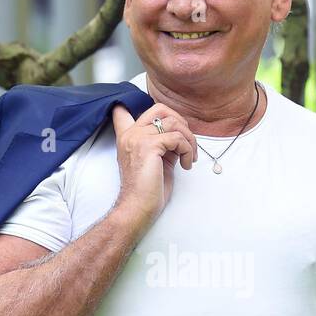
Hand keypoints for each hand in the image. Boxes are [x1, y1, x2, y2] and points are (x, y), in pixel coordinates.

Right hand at [111, 103, 198, 224]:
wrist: (138, 207)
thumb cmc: (147, 190)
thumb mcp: (154, 160)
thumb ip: (162, 143)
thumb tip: (180, 135)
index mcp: (128, 137)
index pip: (125, 109)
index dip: (145, 108)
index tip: (165, 126)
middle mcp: (131, 134)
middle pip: (160, 108)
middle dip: (180, 122)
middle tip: (187, 141)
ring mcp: (139, 138)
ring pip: (174, 123)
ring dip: (189, 139)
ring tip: (189, 157)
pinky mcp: (149, 146)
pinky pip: (178, 138)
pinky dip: (188, 151)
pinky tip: (186, 165)